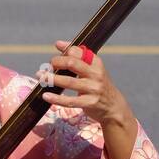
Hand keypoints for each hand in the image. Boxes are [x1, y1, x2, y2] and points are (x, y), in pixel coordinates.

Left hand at [36, 41, 137, 158]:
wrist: (117, 113)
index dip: (68, 48)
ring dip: (54, 80)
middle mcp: (98, 77)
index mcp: (98, 66)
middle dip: (59, 63)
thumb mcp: (94, 75)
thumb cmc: (99, 92)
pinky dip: (57, 99)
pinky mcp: (91, 106)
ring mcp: (95, 92)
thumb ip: (80, 59)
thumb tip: (62, 44)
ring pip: (72, 82)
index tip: (55, 45)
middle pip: (76, 64)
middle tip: (46, 65)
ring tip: (41, 78)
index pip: (82, 52)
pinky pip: (72, 101)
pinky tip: (45, 97)